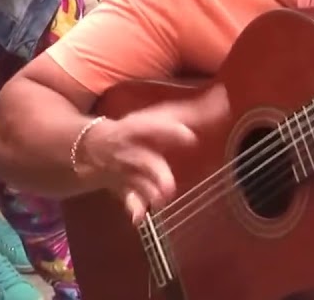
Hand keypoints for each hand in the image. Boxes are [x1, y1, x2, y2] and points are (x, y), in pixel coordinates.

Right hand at [75, 105, 200, 222]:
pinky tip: (138, 217)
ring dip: (148, 191)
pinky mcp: (123, 188)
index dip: (170, 131)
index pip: (153, 127)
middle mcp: (132, 149)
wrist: (90, 146)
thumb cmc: (137, 129)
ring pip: (136, 183)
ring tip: (162, 199)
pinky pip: (126, 200)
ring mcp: (125, 171)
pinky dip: (132, 208)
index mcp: (140, 129)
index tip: (190, 136)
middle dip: (157, 171)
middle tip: (171, 183)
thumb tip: (224, 96)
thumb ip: (193, 111)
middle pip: (143, 160)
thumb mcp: (160, 116)